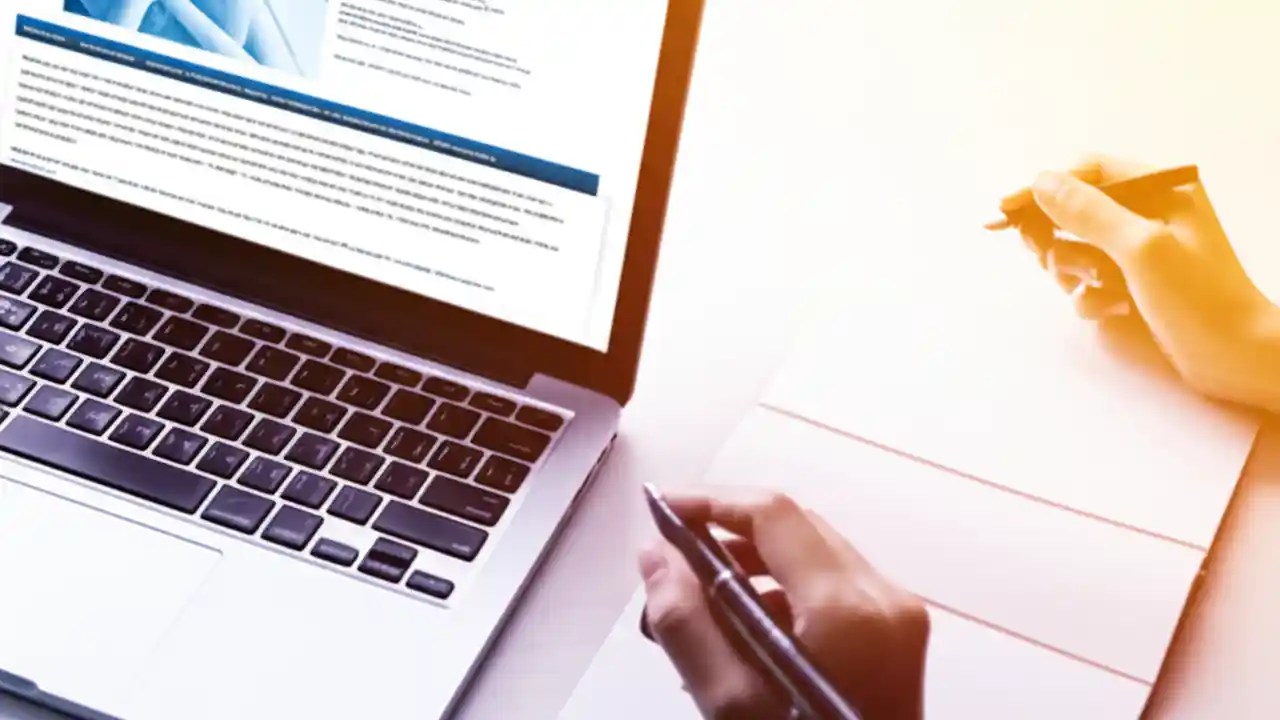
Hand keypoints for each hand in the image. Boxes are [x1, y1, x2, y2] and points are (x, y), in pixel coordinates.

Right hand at [638, 489, 928, 719]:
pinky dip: (781, 592)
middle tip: (671, 562)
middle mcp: (884, 600)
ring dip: (751, 563)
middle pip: (794, 527)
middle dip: (726, 534)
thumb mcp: (731, 706)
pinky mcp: (896, 636)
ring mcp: (897, 618)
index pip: (773, 514)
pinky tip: (743, 633)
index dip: (711, 503)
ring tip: (698, 603)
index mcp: (848, 610)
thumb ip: (686, 623)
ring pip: (811, 553)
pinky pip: (830, 587)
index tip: (663, 512)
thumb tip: (655, 559)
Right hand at [999, 155, 1279, 411]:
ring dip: (1075, 272)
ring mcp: (1142, 252)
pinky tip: (1113, 310)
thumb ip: (1089, 212)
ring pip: (1077, 250)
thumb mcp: (1141, 248)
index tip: (1006, 211)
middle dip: (1060, 238)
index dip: (1045, 188)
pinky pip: (1090, 283)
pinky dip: (1091, 298)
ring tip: (1097, 288)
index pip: (1089, 171)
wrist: (1237, 359)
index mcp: (1163, 188)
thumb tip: (1041, 182)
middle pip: (1076, 211)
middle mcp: (1151, 214)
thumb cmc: (1198, 298)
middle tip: (1048, 259)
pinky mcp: (1135, 286)